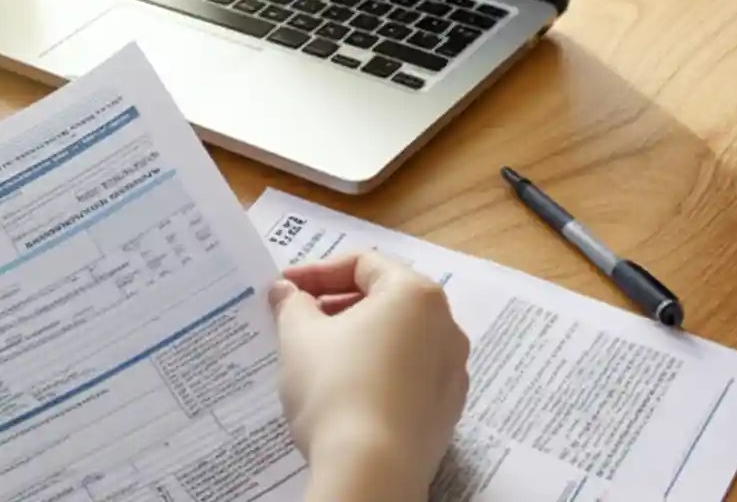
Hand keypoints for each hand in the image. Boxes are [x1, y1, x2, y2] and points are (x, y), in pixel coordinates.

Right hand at [269, 251, 468, 501]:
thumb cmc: (336, 389)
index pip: (363, 264)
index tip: (284, 288)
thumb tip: (287, 291)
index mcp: (415, 295)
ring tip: (317, 355)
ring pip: (399, 339)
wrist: (371, 472)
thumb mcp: (299, 336)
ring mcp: (452, 371)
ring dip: (358, 338)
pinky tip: (345, 390)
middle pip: (385, 299)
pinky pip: (409, 375)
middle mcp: (446, 327)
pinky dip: (378, 371)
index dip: (316, 271)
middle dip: (337, 304)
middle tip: (296, 319)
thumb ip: (292, 304)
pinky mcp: (447, 410)